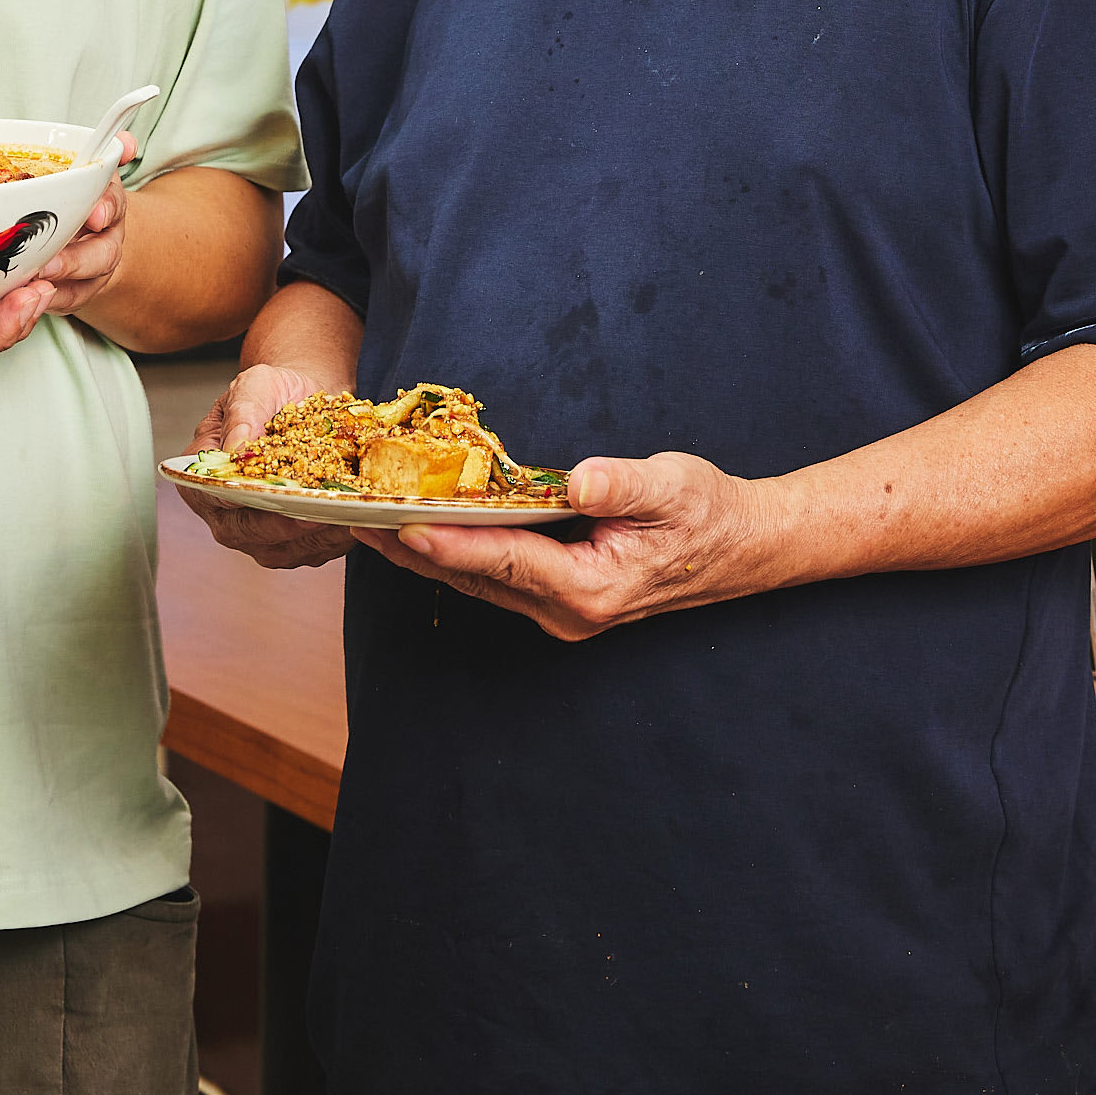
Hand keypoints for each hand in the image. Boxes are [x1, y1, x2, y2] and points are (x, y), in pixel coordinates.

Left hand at [32, 134, 132, 322]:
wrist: (89, 237)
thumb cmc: (79, 200)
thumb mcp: (90, 172)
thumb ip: (104, 155)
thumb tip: (126, 142)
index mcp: (108, 208)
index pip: (114, 205)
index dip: (107, 209)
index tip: (95, 215)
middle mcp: (106, 243)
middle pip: (102, 255)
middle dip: (75, 261)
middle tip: (48, 264)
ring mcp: (92, 274)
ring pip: (83, 287)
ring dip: (58, 288)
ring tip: (31, 284)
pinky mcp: (73, 295)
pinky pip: (63, 304)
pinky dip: (46, 303)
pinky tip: (23, 299)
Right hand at [178, 360, 355, 568]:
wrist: (303, 402)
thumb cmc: (271, 394)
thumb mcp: (254, 387)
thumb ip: (243, 413)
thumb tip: (235, 448)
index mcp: (203, 479)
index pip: (217, 498)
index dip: (243, 502)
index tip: (273, 497)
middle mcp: (225, 513)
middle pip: (248, 533)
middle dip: (284, 527)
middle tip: (315, 515)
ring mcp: (258, 533)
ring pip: (283, 550)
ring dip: (315, 538)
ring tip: (343, 518)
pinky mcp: (292, 541)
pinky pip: (312, 551)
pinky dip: (333, 539)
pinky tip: (355, 520)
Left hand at [353, 450, 776, 639]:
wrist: (740, 547)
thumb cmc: (706, 513)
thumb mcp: (673, 487)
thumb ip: (624, 485)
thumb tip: (582, 482)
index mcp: (589, 588)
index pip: (503, 562)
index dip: (449, 544)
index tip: (400, 527)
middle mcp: (565, 612)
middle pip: (474, 578)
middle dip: (413, 549)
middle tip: (355, 518)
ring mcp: (558, 611)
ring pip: (476, 581)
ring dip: (423, 553)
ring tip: (368, 520)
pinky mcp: (555, 597)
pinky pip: (492, 576)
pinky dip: (453, 552)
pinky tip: (419, 527)